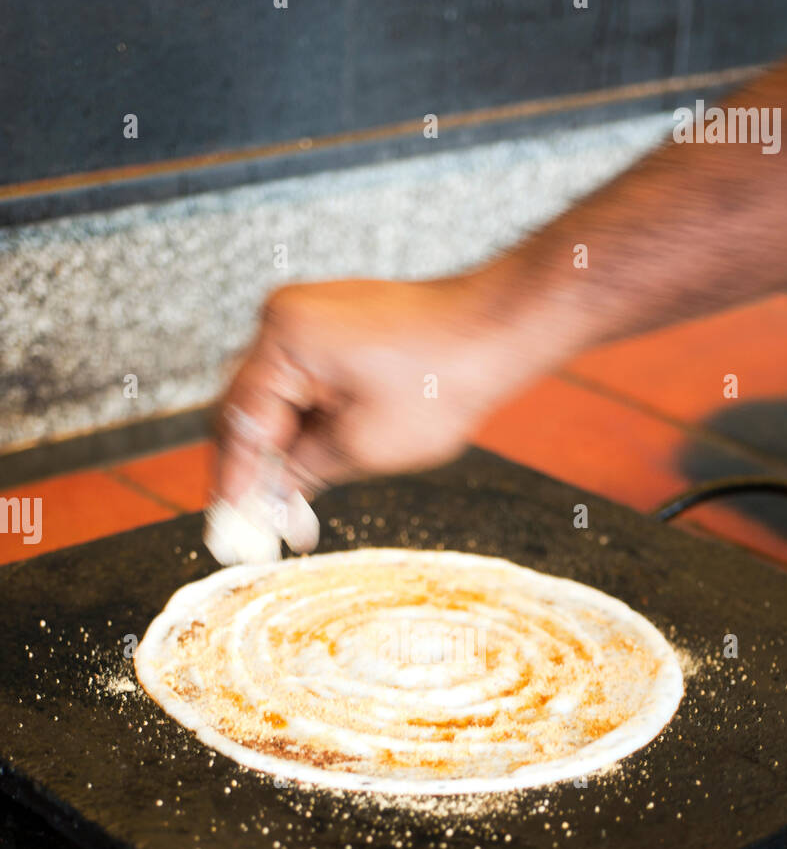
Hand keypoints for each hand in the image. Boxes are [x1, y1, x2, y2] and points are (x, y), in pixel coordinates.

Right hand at [211, 274, 514, 556]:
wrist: (496, 331)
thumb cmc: (442, 378)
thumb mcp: (363, 446)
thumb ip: (303, 472)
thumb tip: (267, 500)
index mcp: (284, 339)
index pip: (240, 423)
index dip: (234, 484)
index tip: (228, 529)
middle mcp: (284, 319)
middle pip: (247, 409)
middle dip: (253, 472)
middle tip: (253, 529)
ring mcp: (307, 321)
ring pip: (274, 402)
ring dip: (280, 454)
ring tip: (287, 512)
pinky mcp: (330, 331)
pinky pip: (300, 386)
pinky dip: (303, 427)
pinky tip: (311, 471)